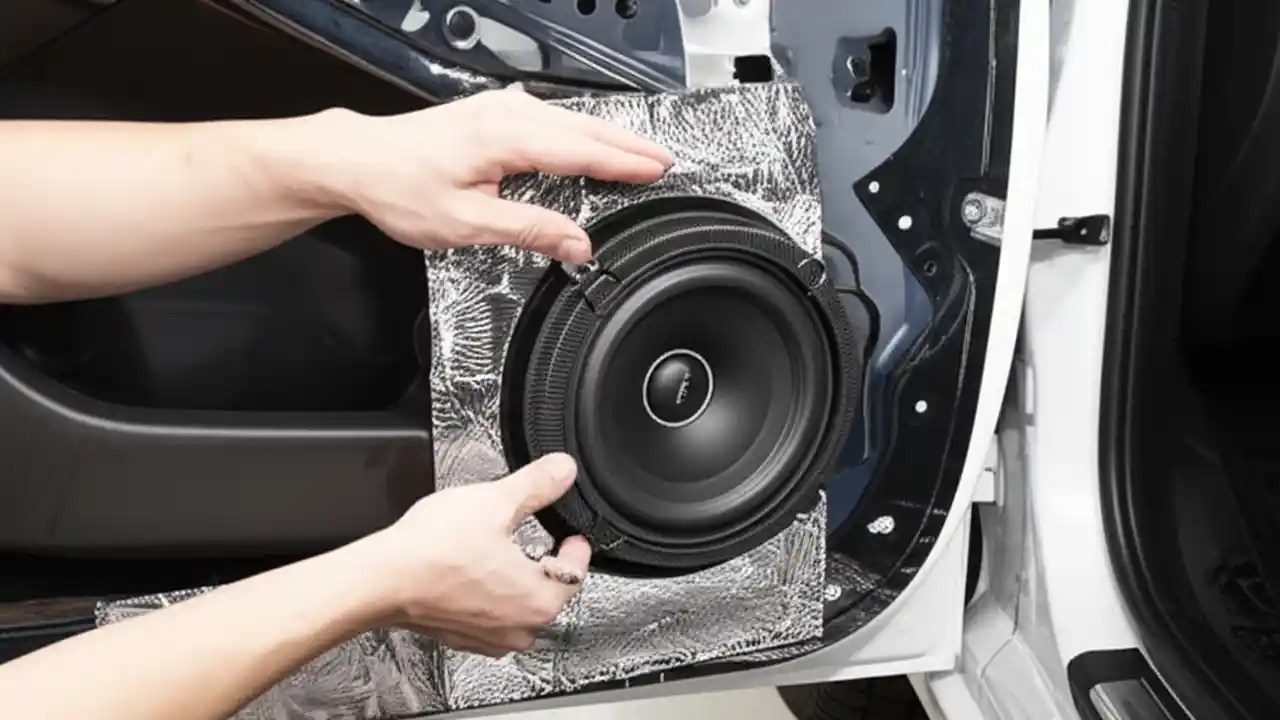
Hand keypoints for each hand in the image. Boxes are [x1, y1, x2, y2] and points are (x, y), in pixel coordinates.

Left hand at [315, 89, 672, 263]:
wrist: (358, 160)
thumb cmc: (400, 188)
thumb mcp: (467, 224)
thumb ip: (529, 231)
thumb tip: (577, 244)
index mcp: (506, 138)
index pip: (582, 151)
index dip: (625, 163)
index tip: (659, 171)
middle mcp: (507, 113)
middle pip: (585, 129)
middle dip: (628, 146)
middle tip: (665, 162)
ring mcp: (499, 108)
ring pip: (570, 120)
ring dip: (608, 137)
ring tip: (640, 154)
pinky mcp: (491, 112)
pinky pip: (551, 119)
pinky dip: (580, 132)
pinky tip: (591, 143)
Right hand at [359, 454, 590, 656]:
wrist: (381, 579)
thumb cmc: (434, 551)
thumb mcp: (495, 502)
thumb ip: (536, 485)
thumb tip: (562, 471)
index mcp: (539, 599)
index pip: (577, 573)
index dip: (576, 546)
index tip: (572, 536)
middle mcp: (519, 628)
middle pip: (551, 594)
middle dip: (548, 565)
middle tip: (541, 542)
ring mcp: (489, 638)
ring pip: (520, 610)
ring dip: (518, 584)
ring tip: (506, 557)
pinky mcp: (460, 637)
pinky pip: (489, 618)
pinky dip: (489, 597)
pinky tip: (474, 575)